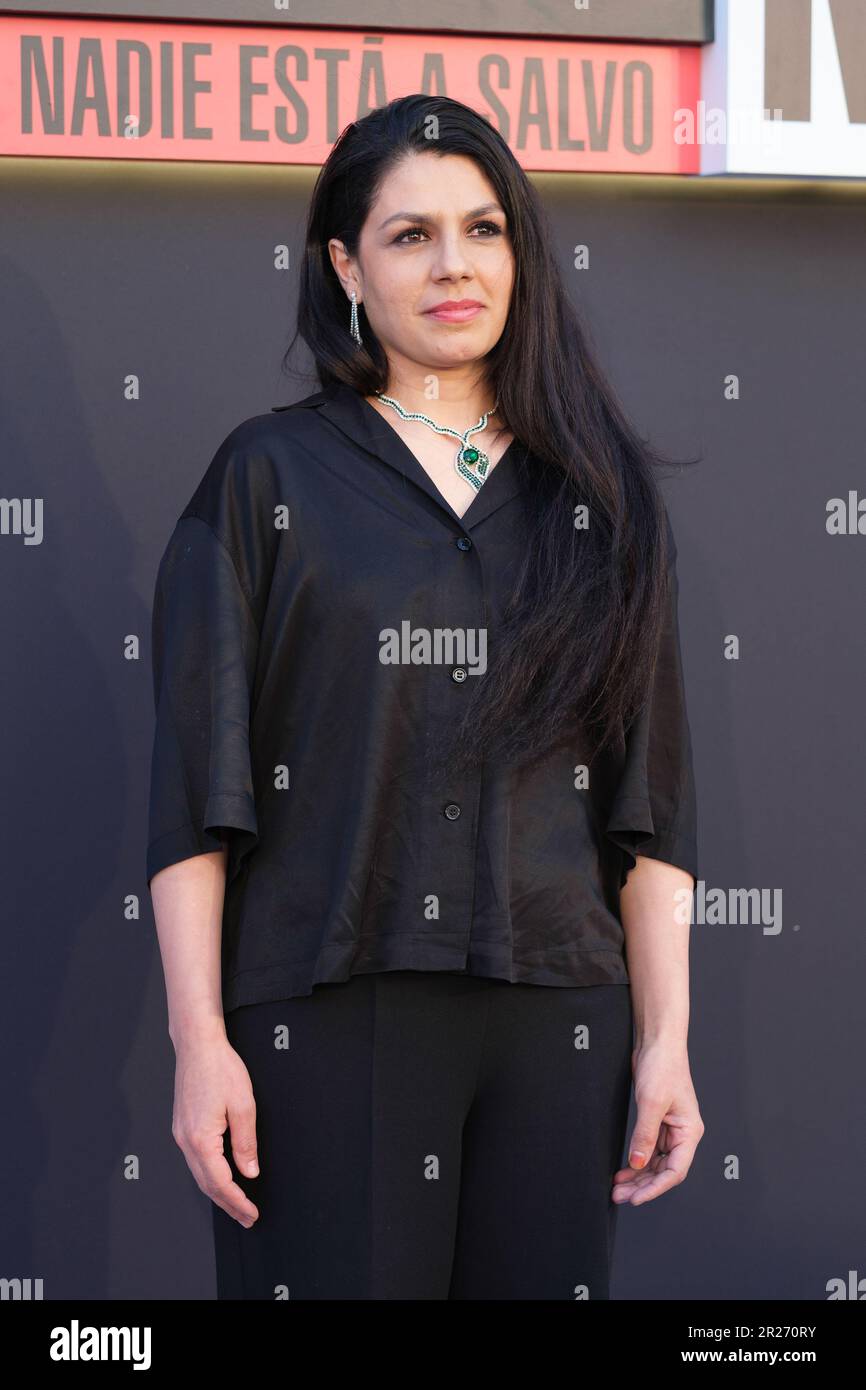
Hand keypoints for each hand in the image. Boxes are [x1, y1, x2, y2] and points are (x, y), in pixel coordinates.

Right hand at [171, 1029, 260, 1227]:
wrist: (197, 1046)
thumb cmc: (220, 1068)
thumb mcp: (243, 1105)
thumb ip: (246, 1143)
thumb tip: (250, 1172)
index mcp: (200, 1139)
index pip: (220, 1182)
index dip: (237, 1202)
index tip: (251, 1214)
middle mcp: (185, 1140)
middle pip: (206, 1184)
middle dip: (228, 1204)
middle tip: (247, 1218)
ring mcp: (181, 1134)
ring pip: (199, 1174)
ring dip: (218, 1192)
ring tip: (237, 1204)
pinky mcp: (182, 1127)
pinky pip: (195, 1160)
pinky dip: (209, 1175)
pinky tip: (221, 1177)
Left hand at [612, 1039, 703, 1205]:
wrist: (656, 1042)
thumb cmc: (663, 1066)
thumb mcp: (651, 1103)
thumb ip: (645, 1135)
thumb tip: (636, 1163)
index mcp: (689, 1132)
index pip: (675, 1171)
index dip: (655, 1188)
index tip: (636, 1198)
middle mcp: (682, 1134)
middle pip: (664, 1171)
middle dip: (642, 1186)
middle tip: (620, 1197)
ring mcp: (670, 1129)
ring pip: (655, 1163)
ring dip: (637, 1177)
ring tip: (617, 1189)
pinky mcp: (657, 1122)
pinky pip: (648, 1150)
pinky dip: (636, 1161)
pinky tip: (623, 1171)